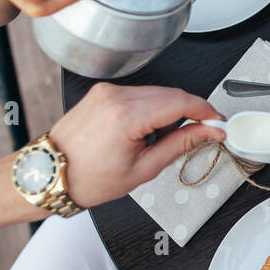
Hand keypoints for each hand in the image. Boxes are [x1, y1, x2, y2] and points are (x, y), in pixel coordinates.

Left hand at [47, 83, 222, 207]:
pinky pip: (139, 93)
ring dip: (169, 111)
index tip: (218, 122)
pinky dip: (151, 109)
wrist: (51, 174)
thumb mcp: (143, 169)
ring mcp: (107, 91)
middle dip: (190, 112)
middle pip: (171, 94)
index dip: (206, 111)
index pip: (180, 101)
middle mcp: (115, 96)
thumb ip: (181, 144)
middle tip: (202, 132)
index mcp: (125, 116)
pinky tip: (145, 130)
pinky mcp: (102, 92)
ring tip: (162, 139)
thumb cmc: (88, 178)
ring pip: (157, 92)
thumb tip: (208, 131)